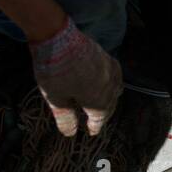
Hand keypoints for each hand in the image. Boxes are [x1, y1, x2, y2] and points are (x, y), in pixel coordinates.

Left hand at [29, 17, 122, 135]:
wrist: (57, 38)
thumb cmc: (54, 71)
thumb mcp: (55, 98)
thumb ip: (65, 117)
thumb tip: (70, 133)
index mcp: (97, 100)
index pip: (99, 118)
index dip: (94, 127)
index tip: (91, 132)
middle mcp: (108, 87)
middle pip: (109, 105)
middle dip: (102, 115)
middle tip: (95, 121)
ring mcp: (109, 70)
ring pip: (116, 90)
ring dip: (110, 100)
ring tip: (103, 104)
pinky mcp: (106, 57)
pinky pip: (116, 75)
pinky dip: (114, 83)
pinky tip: (109, 82)